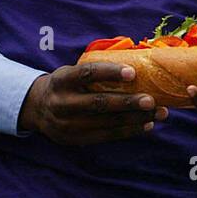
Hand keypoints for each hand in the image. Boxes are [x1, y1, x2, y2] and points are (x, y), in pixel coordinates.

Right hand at [18, 62, 165, 145]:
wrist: (37, 108)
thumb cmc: (66, 84)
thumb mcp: (71, 71)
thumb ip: (95, 68)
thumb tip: (138, 59)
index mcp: (62, 80)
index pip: (86, 74)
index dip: (110, 73)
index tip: (132, 73)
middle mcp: (62, 103)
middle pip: (99, 103)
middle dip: (128, 103)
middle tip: (152, 100)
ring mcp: (68, 125)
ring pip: (107, 123)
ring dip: (136, 118)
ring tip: (159, 113)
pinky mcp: (76, 139)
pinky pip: (107, 136)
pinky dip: (129, 131)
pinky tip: (146, 125)